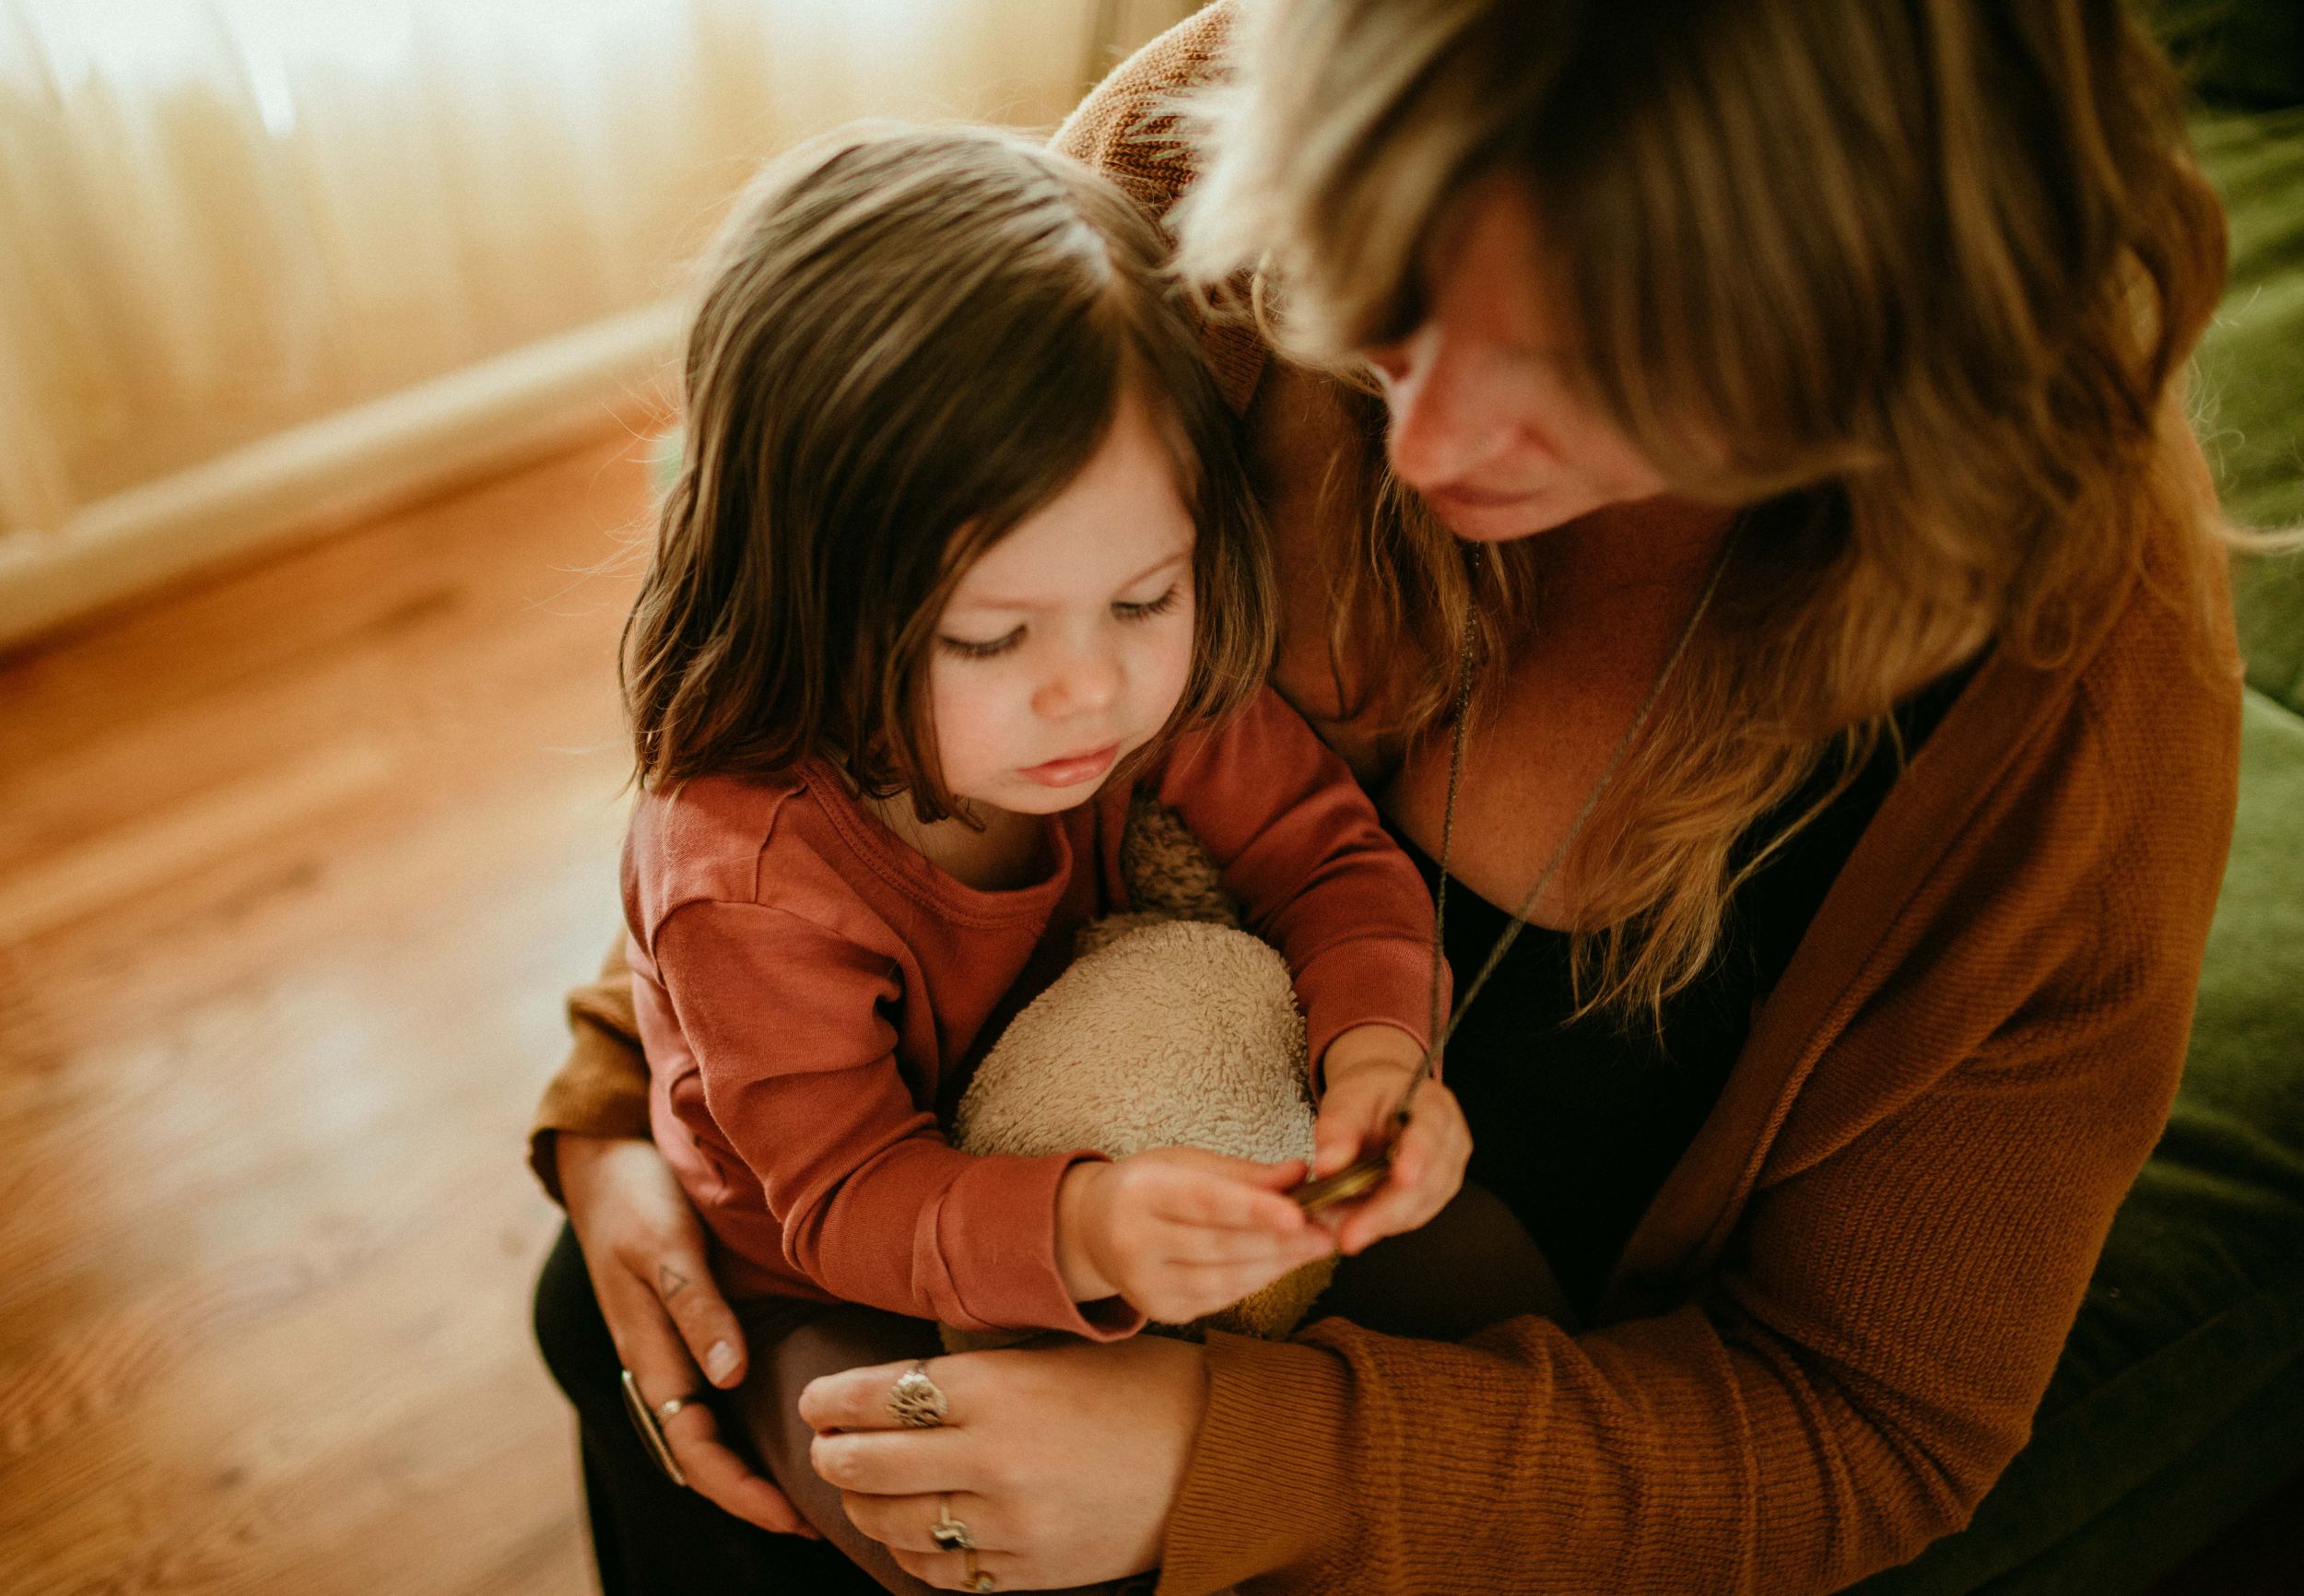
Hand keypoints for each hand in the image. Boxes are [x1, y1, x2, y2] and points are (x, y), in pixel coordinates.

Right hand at [555, 1132, 817, 1536]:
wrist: (604, 1158)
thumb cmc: (635, 1198)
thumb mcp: (665, 1245)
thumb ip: (696, 1308)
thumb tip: (728, 1379)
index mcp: (650, 1353)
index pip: (694, 1449)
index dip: (740, 1489)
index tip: (792, 1514)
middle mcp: (662, 1363)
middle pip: (705, 1454)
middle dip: (754, 1495)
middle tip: (820, 1522)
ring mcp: (672, 1349)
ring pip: (711, 1431)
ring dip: (754, 1466)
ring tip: (815, 1486)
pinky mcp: (688, 1327)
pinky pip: (717, 1395)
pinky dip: (750, 1424)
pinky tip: (791, 1423)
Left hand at [800, 1336, 1204, 1588]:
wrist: (1219, 1457)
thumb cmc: (1139, 1387)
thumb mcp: (1056, 1353)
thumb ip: (977, 1369)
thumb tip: (895, 1385)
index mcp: (1000, 1388)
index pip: (879, 1396)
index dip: (833, 1401)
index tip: (818, 1401)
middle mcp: (993, 1459)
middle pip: (867, 1465)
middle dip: (831, 1454)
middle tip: (825, 1444)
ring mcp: (1009, 1524)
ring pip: (892, 1524)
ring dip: (861, 1506)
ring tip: (858, 1487)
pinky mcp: (1027, 1572)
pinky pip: (941, 1571)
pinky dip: (911, 1551)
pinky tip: (909, 1530)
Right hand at [1056, 1147, 1333, 1322]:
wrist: (1093, 1228)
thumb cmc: (1149, 1187)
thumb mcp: (1188, 1164)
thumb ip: (1245, 1174)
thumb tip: (1300, 1173)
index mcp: (1140, 1192)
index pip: (1204, 1202)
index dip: (1254, 1210)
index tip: (1300, 1214)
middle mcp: (1133, 1242)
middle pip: (1221, 1246)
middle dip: (1282, 1242)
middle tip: (1328, 1230)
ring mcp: (1144, 1284)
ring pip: (1226, 1279)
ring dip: (1278, 1264)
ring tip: (1315, 1245)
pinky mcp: (1159, 1311)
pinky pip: (1221, 1298)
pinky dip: (1257, 1280)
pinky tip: (1281, 1263)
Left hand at [1311, 1024, 1470, 1255]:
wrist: (1381, 1101)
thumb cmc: (1369, 1095)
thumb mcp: (1348, 1098)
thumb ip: (1338, 1128)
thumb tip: (1327, 1166)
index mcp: (1434, 1106)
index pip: (1431, 1132)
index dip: (1418, 1157)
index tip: (1402, 1179)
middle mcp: (1450, 1141)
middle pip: (1428, 1182)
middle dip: (1386, 1212)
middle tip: (1350, 1234)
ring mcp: (1446, 1172)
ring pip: (1420, 1207)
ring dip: (1380, 1224)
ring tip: (1342, 1232)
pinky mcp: (1433, 1195)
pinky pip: (1410, 1217)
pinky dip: (1381, 1225)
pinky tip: (1354, 1228)